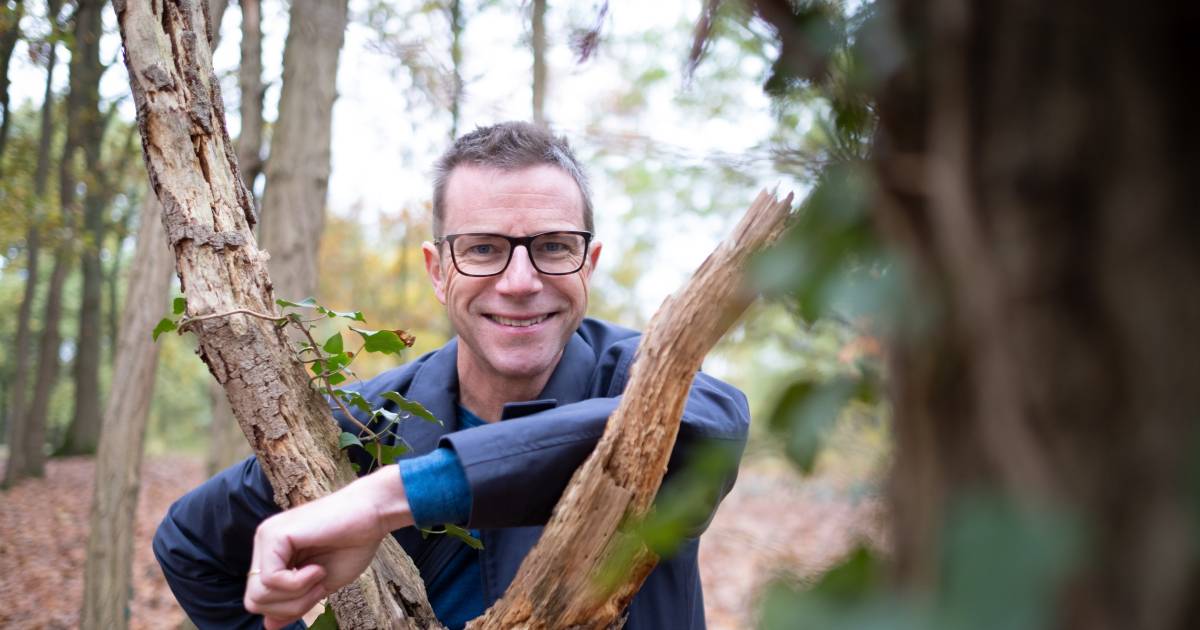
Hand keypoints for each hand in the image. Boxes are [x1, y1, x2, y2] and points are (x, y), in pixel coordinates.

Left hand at [244, 465, 412, 628]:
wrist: (372, 514)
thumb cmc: (353, 544)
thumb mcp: (320, 584)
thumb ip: (294, 602)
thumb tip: (268, 626)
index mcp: (274, 555)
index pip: (259, 600)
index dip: (289, 608)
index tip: (318, 591)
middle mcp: (264, 545)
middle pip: (254, 600)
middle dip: (290, 606)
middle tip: (319, 587)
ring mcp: (266, 538)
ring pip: (258, 594)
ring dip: (296, 595)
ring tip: (319, 575)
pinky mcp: (273, 535)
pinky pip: (271, 580)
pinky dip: (297, 583)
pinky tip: (317, 569)